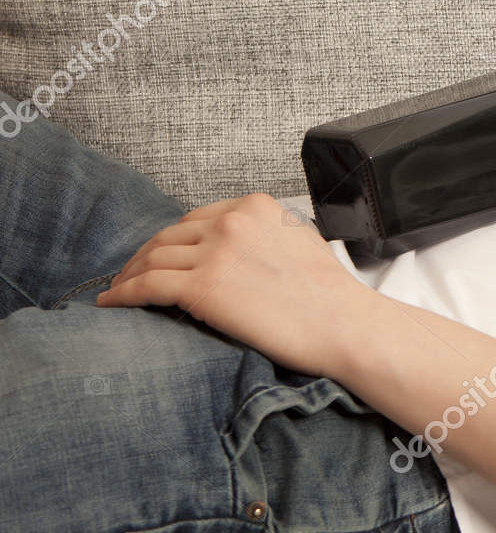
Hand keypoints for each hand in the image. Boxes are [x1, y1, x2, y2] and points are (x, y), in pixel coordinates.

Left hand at [95, 192, 375, 378]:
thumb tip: (244, 248)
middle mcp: (233, 221)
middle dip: (145, 255)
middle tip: (131, 275)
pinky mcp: (203, 287)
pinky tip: (113, 305)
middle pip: (170, 235)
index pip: (198, 218)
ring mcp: (216, 252)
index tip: (161, 255)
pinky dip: (124, 295)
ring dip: (129, 276)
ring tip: (119, 292)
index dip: (173, 239)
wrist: (345, 325)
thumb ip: (268, 233)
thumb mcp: (302, 241)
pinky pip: (147, 286)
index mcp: (257, 207)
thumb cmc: (331, 296)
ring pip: (153, 258)